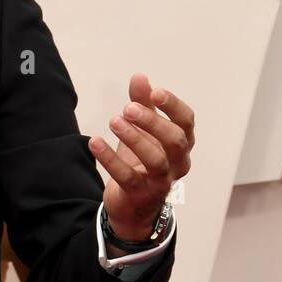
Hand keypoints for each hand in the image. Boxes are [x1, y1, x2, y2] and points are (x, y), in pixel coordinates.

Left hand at [88, 72, 194, 240]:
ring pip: (155, 160)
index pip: (186, 122)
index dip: (174, 106)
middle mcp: (177, 163)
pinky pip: (127, 177)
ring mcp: (161, 181)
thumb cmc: (142, 163)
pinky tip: (95, 142)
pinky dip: (110, 158)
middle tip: (128, 108)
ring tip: (114, 120)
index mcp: (181, 145)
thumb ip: (142, 104)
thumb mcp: (142, 131)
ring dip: (134, 138)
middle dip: (153, 122)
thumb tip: (140, 76)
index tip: (156, 91)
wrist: (133, 205)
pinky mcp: (140, 194)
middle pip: (175, 140)